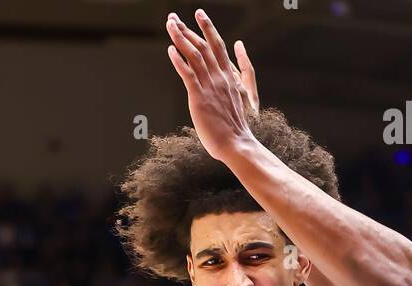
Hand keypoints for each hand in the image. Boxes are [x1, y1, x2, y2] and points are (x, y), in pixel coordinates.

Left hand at [167, 10, 255, 162]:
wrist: (237, 144)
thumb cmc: (237, 128)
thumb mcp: (241, 99)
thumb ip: (237, 80)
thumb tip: (233, 61)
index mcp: (229, 77)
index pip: (217, 46)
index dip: (208, 28)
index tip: (199, 15)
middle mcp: (220, 77)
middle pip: (203, 46)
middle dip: (188, 28)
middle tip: (174, 16)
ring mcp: (210, 86)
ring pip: (195, 55)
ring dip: (181, 38)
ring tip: (170, 25)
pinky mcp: (200, 99)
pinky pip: (188, 75)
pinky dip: (179, 61)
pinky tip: (170, 50)